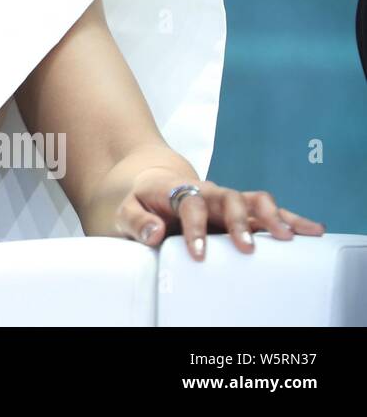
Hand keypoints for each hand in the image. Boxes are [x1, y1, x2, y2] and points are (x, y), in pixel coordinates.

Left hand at [115, 171, 325, 260]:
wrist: (152, 184)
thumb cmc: (140, 201)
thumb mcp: (126, 209)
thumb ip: (135, 220)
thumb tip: (155, 233)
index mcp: (177, 190)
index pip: (190, 205)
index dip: (195, 228)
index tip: (197, 252)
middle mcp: (207, 192)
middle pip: (228, 199)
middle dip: (239, 221)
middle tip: (246, 246)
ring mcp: (226, 200)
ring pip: (255, 201)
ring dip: (273, 216)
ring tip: (290, 237)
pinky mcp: (241, 210)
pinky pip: (268, 212)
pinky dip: (290, 219)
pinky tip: (311, 230)